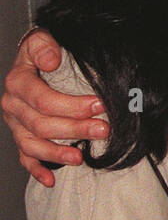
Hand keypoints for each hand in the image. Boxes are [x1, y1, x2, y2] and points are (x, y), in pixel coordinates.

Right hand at [1, 30, 107, 184]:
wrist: (32, 61)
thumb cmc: (41, 52)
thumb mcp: (41, 39)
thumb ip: (44, 46)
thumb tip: (51, 60)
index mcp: (18, 83)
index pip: (44, 100)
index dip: (72, 105)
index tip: (99, 105)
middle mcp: (14, 106)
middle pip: (42, 125)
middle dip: (75, 129)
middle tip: (102, 129)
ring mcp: (16, 125)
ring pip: (33, 145)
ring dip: (57, 154)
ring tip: (80, 157)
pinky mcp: (22, 138)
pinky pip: (26, 158)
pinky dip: (37, 170)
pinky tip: (51, 179)